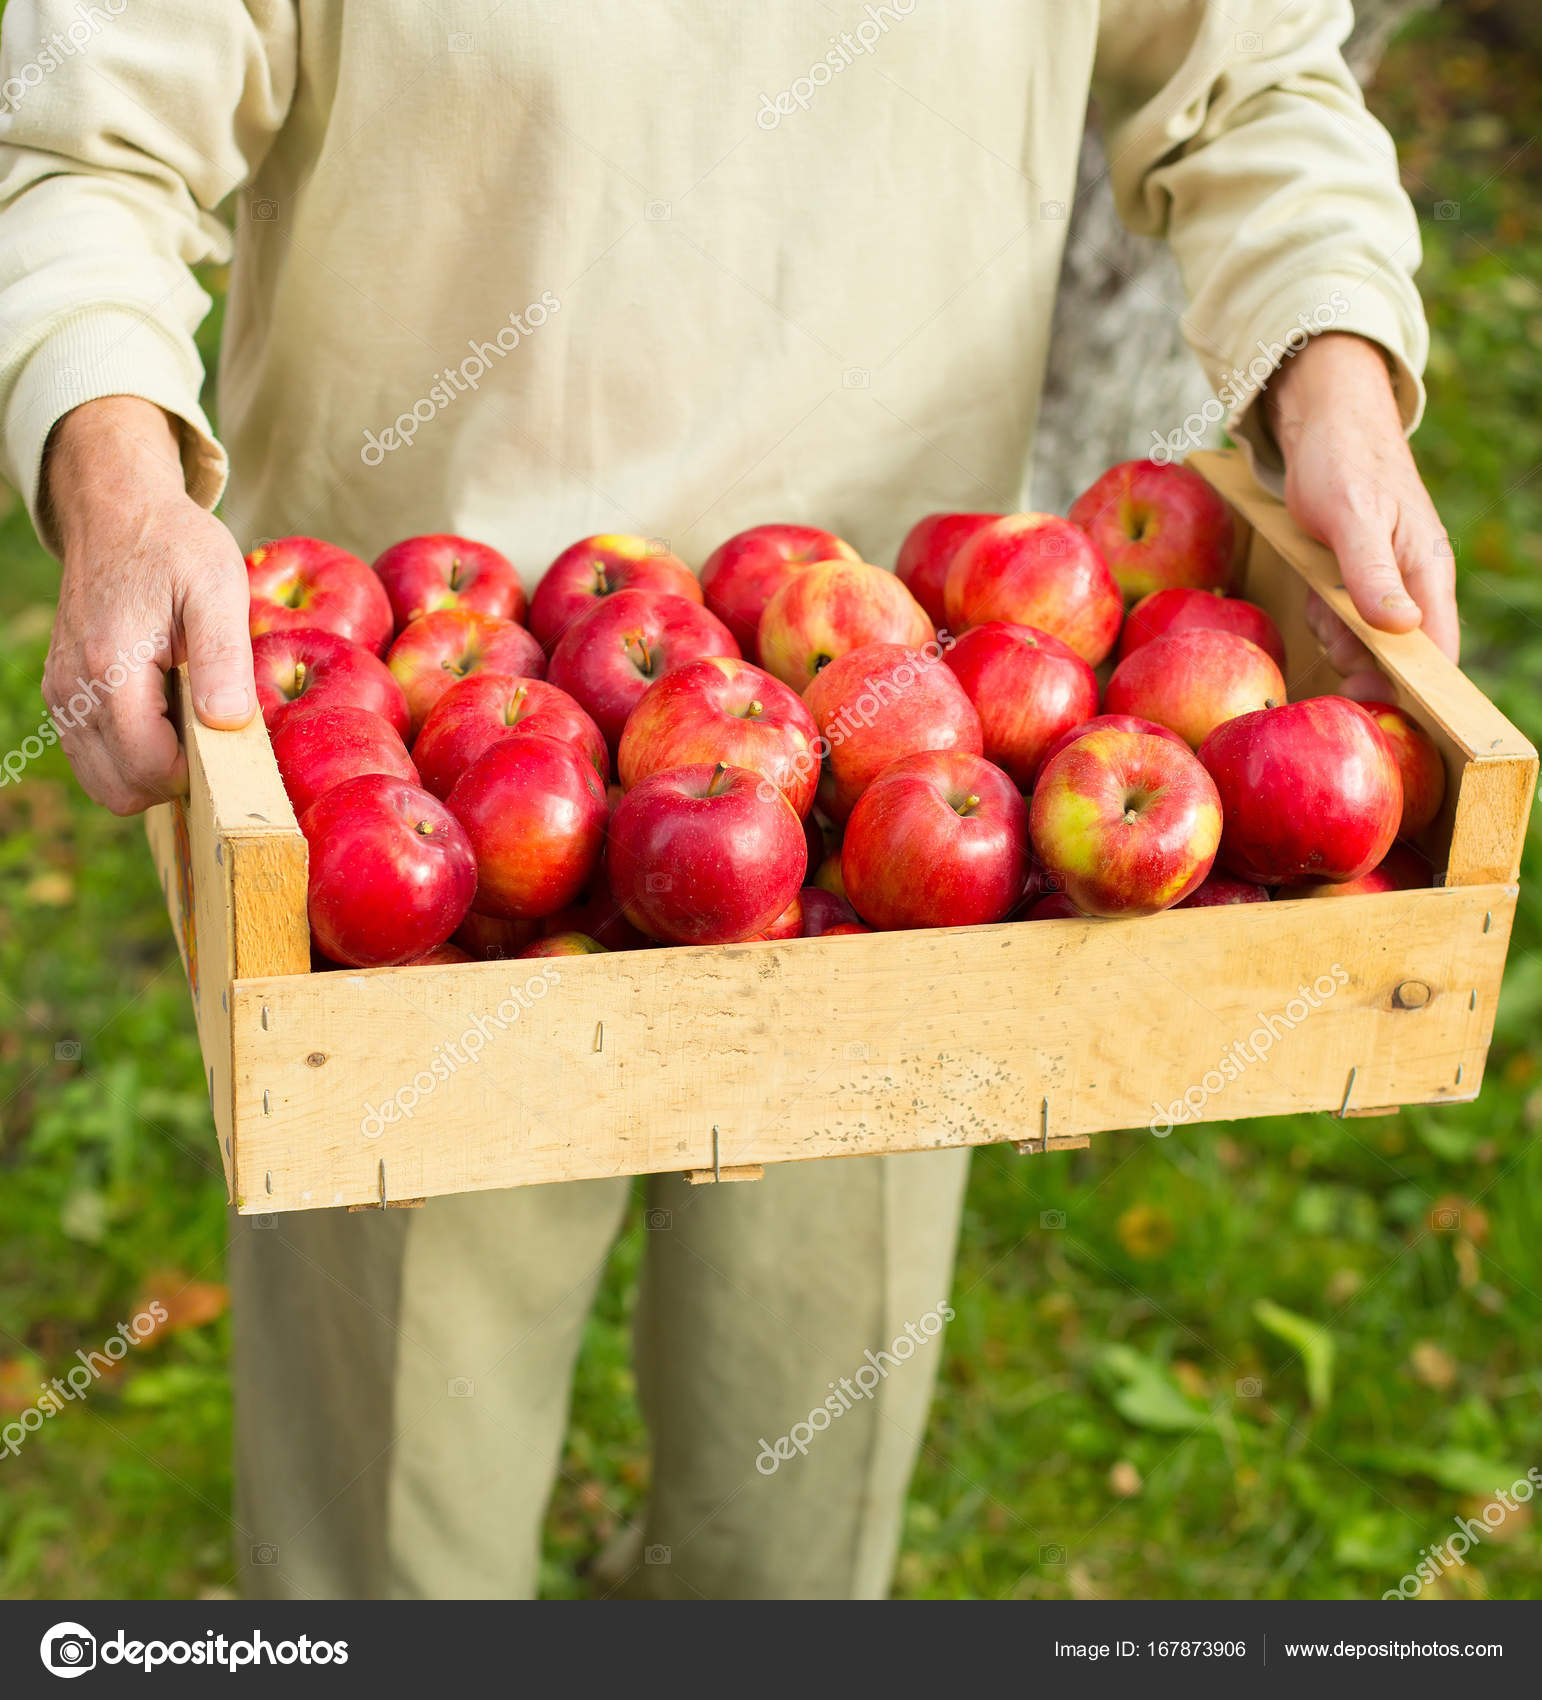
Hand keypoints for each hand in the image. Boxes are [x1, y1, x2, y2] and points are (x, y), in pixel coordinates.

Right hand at [42, 397, 254, 814]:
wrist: (119, 513)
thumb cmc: (176, 547)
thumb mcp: (218, 589)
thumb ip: (224, 659)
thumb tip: (226, 725)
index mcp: (111, 667)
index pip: (147, 769)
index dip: (197, 772)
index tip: (225, 735)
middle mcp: (72, 688)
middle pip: (121, 790)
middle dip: (173, 779)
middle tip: (208, 731)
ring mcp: (61, 694)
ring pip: (104, 782)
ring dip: (151, 768)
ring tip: (186, 715)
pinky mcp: (62, 693)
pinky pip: (94, 756)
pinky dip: (130, 753)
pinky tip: (163, 710)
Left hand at [1265, 332, 1456, 698]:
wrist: (1326, 423)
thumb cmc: (1342, 463)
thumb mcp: (1353, 519)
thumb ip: (1373, 575)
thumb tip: (1400, 629)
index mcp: (1427, 573)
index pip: (1437, 654)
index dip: (1407, 688)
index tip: (1364, 701)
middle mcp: (1415, 584)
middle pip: (1396, 658)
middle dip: (1358, 657)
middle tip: (1327, 626)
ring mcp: (1388, 583)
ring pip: (1366, 641)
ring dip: (1337, 635)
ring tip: (1321, 598)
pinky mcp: (1361, 579)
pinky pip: (1346, 619)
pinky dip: (1326, 615)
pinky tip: (1316, 591)